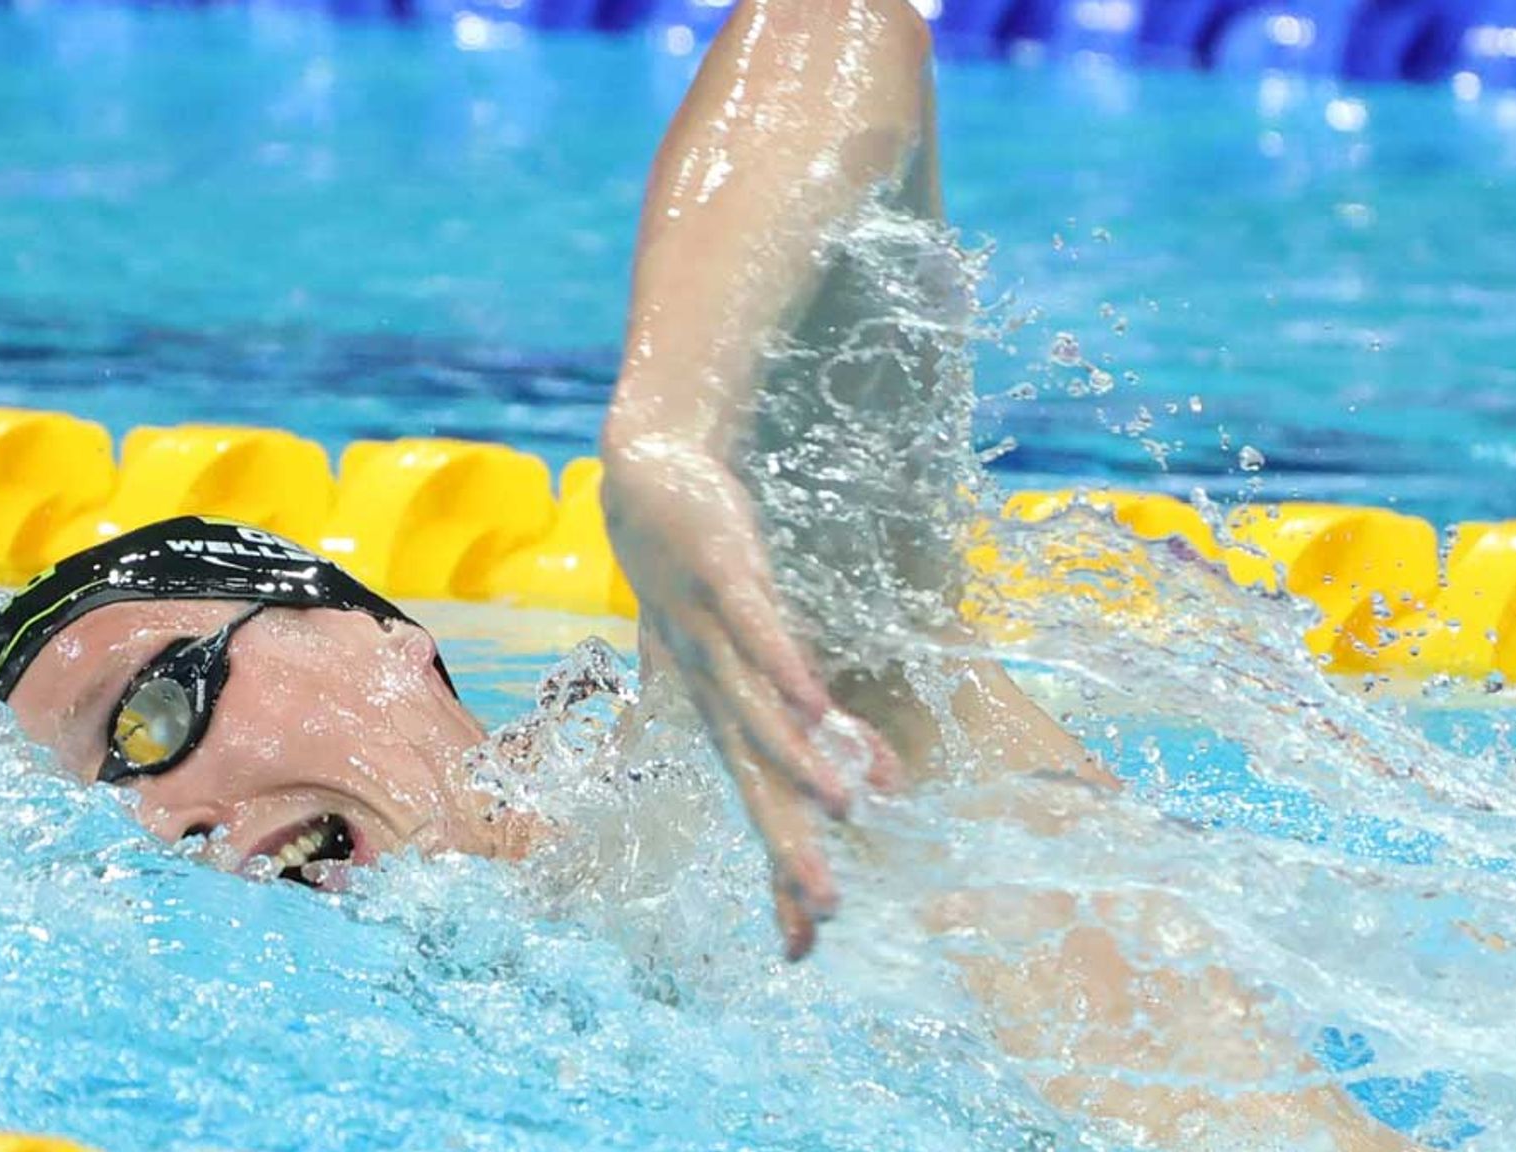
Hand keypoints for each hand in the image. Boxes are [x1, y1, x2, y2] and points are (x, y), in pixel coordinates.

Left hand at [601, 428, 901, 958]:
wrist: (646, 480)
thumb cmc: (696, 580)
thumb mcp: (750, 661)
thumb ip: (804, 724)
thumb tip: (868, 784)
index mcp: (717, 714)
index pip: (753, 809)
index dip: (777, 878)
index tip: (807, 948)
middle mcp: (709, 689)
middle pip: (752, 780)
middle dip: (789, 846)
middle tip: (828, 909)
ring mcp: (713, 633)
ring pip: (756, 710)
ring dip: (799, 759)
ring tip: (847, 807)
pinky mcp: (726, 576)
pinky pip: (759, 627)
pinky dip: (785, 665)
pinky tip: (818, 702)